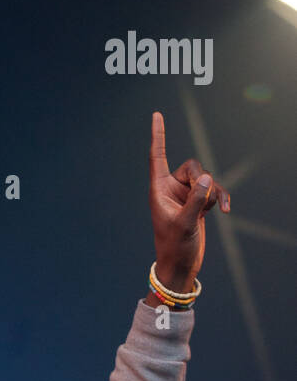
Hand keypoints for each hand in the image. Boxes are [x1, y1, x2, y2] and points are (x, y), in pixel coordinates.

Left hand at [146, 111, 229, 294]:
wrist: (181, 265)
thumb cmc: (175, 247)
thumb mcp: (184, 224)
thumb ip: (195, 199)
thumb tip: (207, 178)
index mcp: (159, 190)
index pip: (158, 157)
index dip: (158, 136)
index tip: (157, 115)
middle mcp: (171, 189)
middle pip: (192, 166)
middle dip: (202, 180)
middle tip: (202, 201)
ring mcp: (186, 195)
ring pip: (206, 179)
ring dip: (212, 193)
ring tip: (211, 212)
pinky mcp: (198, 203)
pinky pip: (213, 190)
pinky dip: (220, 198)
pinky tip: (224, 210)